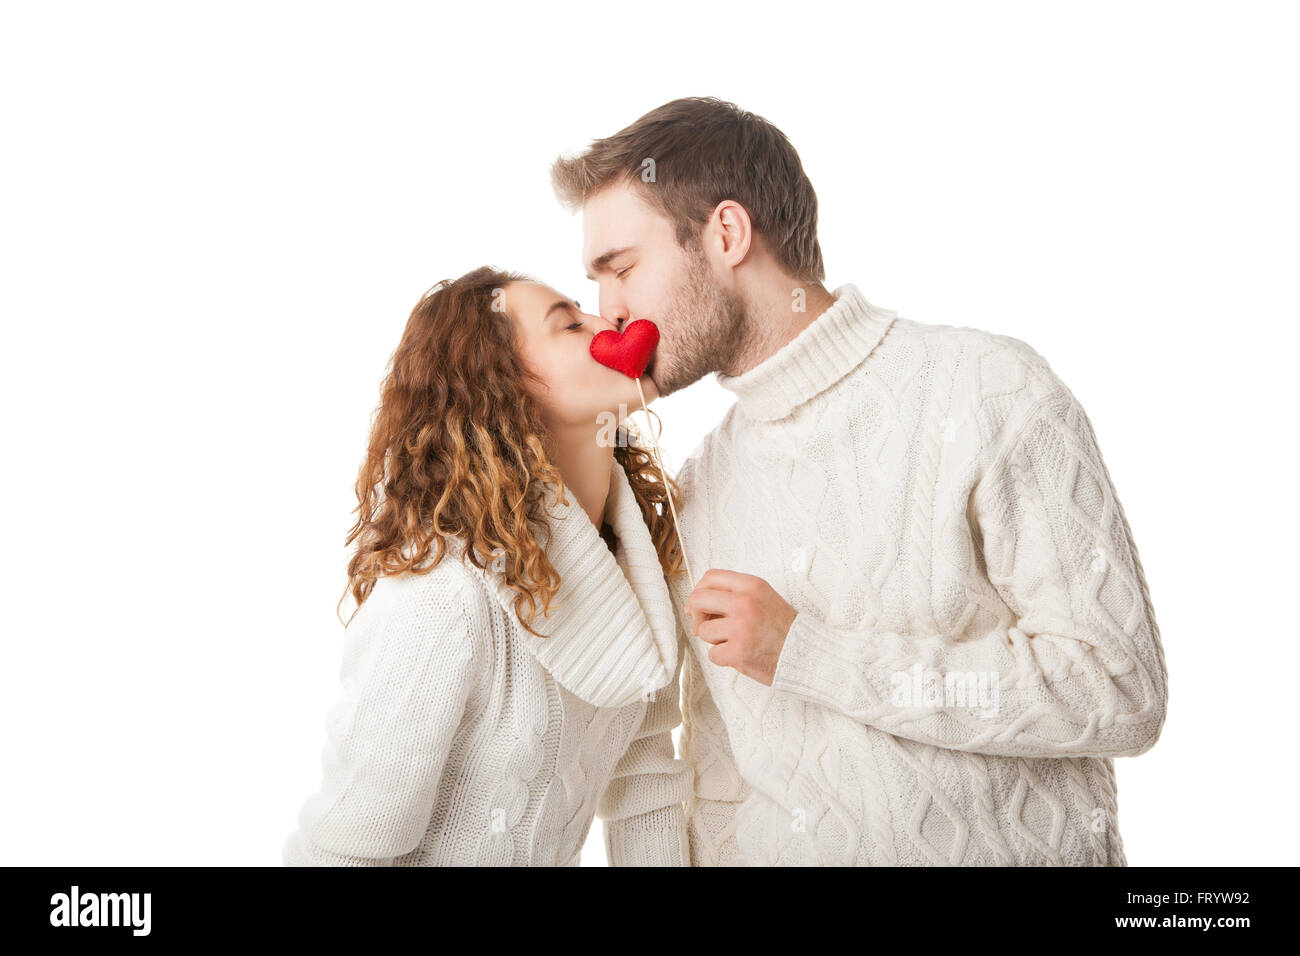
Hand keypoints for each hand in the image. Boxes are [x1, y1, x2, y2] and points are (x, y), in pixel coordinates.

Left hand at [684, 569, 797, 685]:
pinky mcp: (739, 652)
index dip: (698, 591)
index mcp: (752, 586)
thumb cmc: (783, 628)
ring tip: (734, 642)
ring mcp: (741, 628)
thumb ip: (735, 595)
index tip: (697, 604)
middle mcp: (745, 603)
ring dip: (714, 640)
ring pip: (703, 631)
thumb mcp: (763, 598)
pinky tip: (741, 655)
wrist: (806, 653)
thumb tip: (696, 603)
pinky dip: (723, 658)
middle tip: (704, 625)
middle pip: (698, 600)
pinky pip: (713, 655)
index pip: (711, 577)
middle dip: (696, 615)